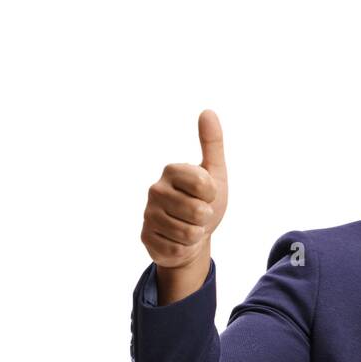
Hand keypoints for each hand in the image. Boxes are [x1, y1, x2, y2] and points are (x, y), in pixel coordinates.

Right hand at [141, 109, 228, 301]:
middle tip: (198, 215)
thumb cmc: (204, 202)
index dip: (213, 195)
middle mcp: (155, 189)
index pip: (205, 185)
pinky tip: (178, 241)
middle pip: (198, 212)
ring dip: (196, 235)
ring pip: (188, 233)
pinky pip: (177, 250)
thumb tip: (208, 111)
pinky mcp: (146, 237)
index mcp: (172, 170)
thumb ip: (212, 144)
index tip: (206, 195)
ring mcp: (148, 214)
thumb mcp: (215, 173)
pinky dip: (185, 249)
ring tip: (189, 227)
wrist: (191, 236)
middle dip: (206, 218)